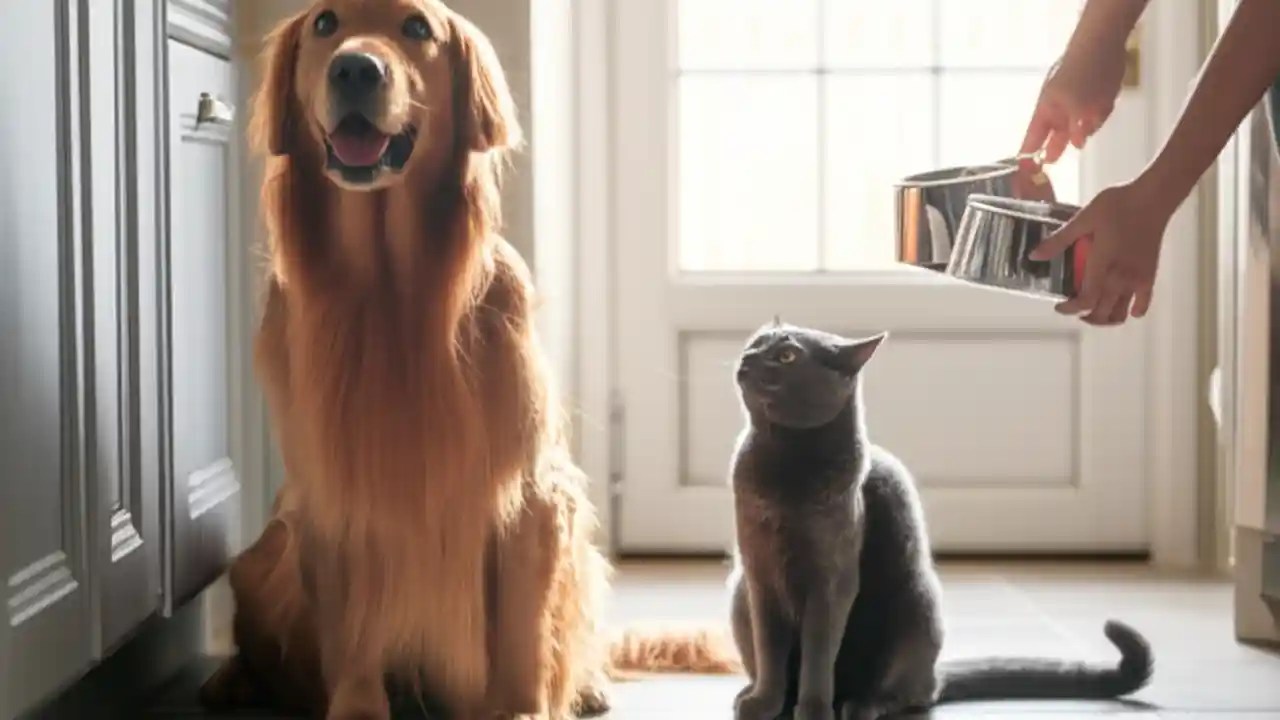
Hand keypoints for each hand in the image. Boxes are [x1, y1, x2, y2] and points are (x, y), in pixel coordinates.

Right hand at [1020, 42, 1127, 162]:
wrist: (1103, 45)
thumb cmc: (1080, 73)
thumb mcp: (1075, 106)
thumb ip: (1075, 129)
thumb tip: (1076, 145)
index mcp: (1046, 110)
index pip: (1032, 139)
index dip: (1028, 155)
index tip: (1025, 171)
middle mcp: (1059, 111)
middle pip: (1053, 137)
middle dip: (1053, 149)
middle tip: (1049, 165)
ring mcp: (1077, 107)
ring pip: (1079, 130)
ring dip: (1086, 130)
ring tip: (1093, 114)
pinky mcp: (1095, 103)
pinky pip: (1096, 119)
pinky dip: (1099, 117)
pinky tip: (1103, 104)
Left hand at [1028, 180, 1170, 325]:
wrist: (1153, 197)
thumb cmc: (1118, 204)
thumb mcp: (1084, 218)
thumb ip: (1060, 240)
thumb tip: (1034, 255)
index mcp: (1102, 265)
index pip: (1086, 301)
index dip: (1070, 309)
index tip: (1059, 305)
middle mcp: (1120, 277)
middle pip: (1102, 313)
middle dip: (1084, 316)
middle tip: (1074, 305)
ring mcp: (1137, 278)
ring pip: (1122, 313)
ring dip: (1106, 317)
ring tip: (1095, 309)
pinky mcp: (1150, 274)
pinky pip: (1144, 302)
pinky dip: (1134, 310)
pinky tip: (1125, 305)